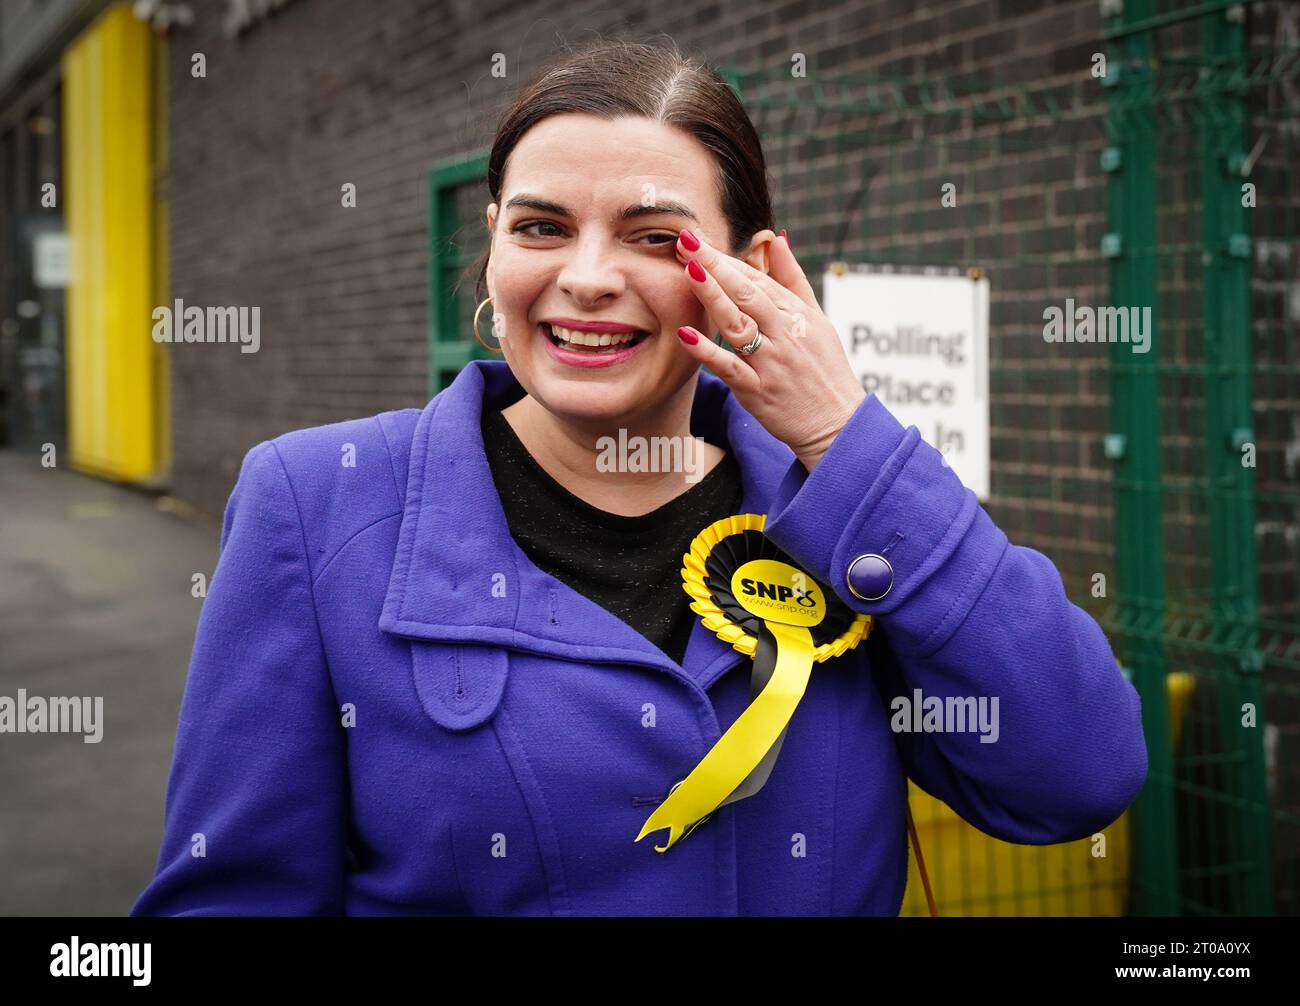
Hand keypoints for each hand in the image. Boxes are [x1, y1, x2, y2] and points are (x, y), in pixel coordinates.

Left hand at [674, 228, 865, 471]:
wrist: (838, 424)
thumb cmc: (825, 370)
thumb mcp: (817, 319)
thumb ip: (793, 279)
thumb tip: (778, 238)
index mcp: (797, 314)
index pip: (757, 278)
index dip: (726, 258)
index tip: (697, 240)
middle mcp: (785, 334)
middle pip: (746, 293)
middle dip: (716, 265)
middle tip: (687, 241)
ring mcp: (771, 363)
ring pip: (737, 324)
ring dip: (713, 297)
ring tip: (689, 271)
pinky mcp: (758, 391)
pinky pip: (730, 368)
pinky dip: (707, 351)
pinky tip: (685, 334)